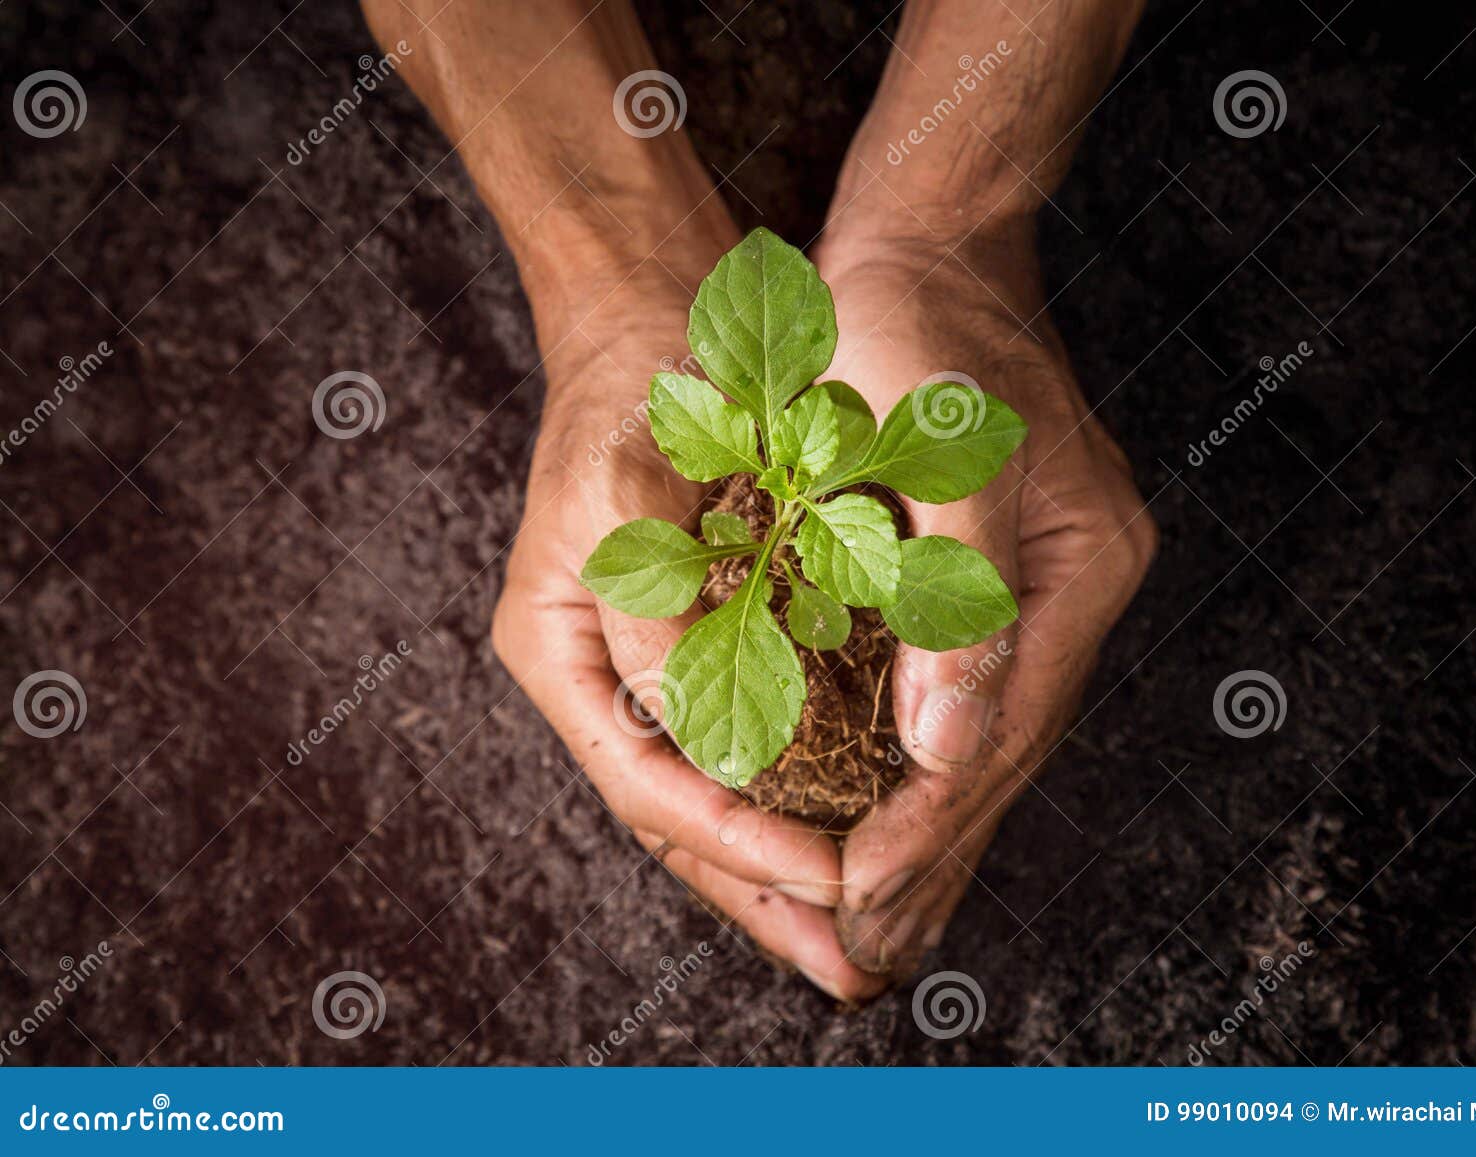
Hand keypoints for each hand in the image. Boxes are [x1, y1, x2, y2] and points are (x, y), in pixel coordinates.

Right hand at [490, 261, 887, 1002]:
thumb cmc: (640, 391)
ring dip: (788, 875)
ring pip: (719, 802)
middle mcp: (599, 680)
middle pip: (683, 823)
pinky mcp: (705, 652)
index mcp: (559, 652)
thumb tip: (702, 740)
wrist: (658, 320)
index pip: (648, 785)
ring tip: (862, 939)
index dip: (737, 844)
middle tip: (854, 968)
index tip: (827, 879)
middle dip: (767, 900)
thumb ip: (652, 612)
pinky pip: (753, 754)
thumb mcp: (632, 486)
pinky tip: (858, 839)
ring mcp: (648, 673)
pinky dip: (802, 806)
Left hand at [812, 220, 1157, 976]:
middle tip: (866, 956)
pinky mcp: (996, 580)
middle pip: (1000, 755)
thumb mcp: (942, 444)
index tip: (857, 899)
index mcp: (1076, 569)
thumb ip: (960, 596)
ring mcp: (1041, 589)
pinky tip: (894, 815)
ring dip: (933, 834)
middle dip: (931, 856)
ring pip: (984, 741)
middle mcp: (1071, 592)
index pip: (994, 731)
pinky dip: (928, 770)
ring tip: (883, 925)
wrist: (929, 244)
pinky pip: (966, 701)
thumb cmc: (915, 326)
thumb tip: (952, 742)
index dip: (925, 822)